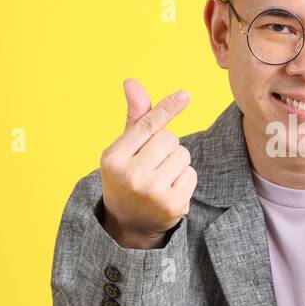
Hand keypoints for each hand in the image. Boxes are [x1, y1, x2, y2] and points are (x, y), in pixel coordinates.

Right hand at [99, 79, 196, 249]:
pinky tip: (169, 191)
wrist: (129, 223)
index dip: (166, 109)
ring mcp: (152, 191)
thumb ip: (134, 118)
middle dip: (166, 147)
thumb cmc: (127, 177)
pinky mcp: (172, 204)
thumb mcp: (124, 149)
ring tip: (160, 178)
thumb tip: (132, 82)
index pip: (147, 125)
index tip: (185, 95)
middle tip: (152, 165)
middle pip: (169, 139)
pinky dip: (184, 179)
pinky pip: (191, 174)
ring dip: (177, 162)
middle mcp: (130, 174)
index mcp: (113, 157)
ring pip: (183, 155)